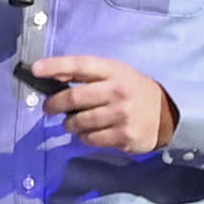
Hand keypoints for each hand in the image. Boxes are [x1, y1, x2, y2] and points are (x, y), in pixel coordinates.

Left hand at [21, 55, 179, 155]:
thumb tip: (51, 76)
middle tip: (49, 108)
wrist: (167, 114)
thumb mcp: (115, 74)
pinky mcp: (124, 136)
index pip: (80, 65)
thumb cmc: (134, 90)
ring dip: (69, 124)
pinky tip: (89, 133)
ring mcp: (121, 115)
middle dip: (54, 104)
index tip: (35, 69)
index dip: (55, 66)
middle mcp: (117, 91)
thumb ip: (87, 74)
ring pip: (79, 122)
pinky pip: (91, 139)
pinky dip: (84, 137)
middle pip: (74, 98)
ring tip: (71, 123)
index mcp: (114, 71)